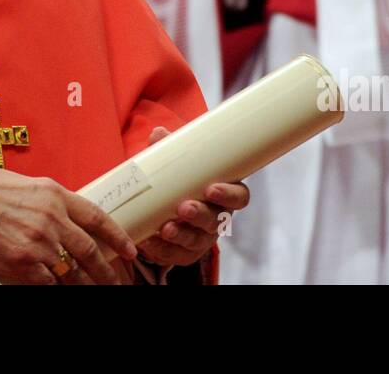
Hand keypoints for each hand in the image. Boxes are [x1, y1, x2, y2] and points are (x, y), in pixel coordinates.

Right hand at [0, 168, 138, 284]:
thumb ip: (54, 203)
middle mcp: (53, 218)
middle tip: (116, 282)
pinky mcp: (22, 263)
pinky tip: (58, 287)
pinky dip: (55, 287)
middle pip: (89, 251)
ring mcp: (39, 243)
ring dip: (83, 284)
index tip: (129, 250)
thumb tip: (71, 220)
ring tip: (90, 289)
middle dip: (106, 271)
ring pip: (71, 270)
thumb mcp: (30, 186)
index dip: (117, 236)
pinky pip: (48, 282)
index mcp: (56, 195)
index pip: (97, 218)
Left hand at [136, 126, 249, 268]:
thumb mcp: (179, 164)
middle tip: (184, 207)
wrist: (166, 207)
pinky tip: (149, 240)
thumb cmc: (181, 181)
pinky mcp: (184, 253)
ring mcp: (202, 238)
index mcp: (223, 194)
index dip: (228, 195)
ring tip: (166, 228)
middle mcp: (217, 218)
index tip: (211, 188)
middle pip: (216, 220)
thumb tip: (158, 133)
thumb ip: (170, 149)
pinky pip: (176, 255)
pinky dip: (162, 249)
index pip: (239, 197)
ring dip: (181, 234)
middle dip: (200, 215)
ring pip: (197, 240)